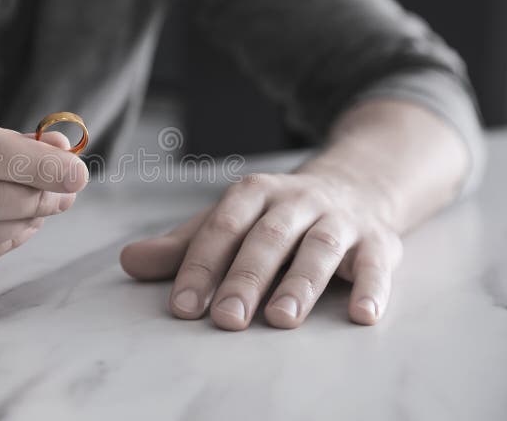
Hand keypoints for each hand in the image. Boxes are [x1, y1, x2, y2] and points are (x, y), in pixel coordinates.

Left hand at [120, 171, 402, 328]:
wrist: (354, 186)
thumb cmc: (275, 216)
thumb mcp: (229, 221)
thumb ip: (184, 245)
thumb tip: (129, 261)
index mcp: (254, 194)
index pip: (222, 227)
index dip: (201, 265)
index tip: (183, 306)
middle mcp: (296, 201)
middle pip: (269, 238)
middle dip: (246, 279)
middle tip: (226, 320)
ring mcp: (339, 219)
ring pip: (320, 248)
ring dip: (301, 283)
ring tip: (282, 319)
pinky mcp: (378, 240)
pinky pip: (377, 263)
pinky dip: (372, 287)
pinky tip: (362, 315)